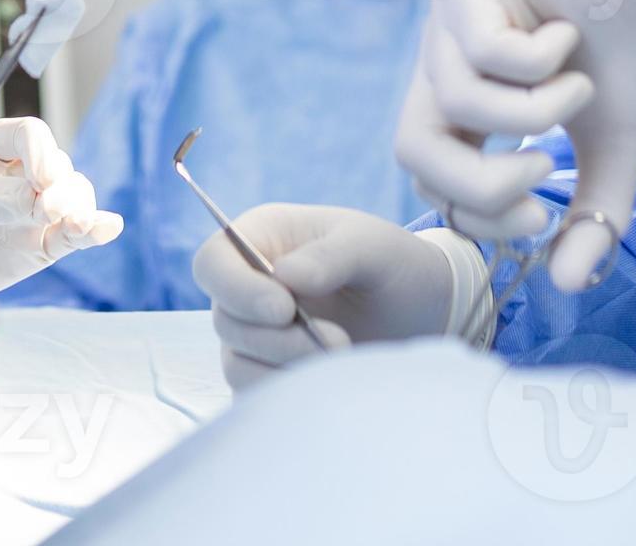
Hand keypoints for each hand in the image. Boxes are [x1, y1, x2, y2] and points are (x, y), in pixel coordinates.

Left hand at [0, 117, 123, 295]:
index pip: (27, 135)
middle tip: (48, 208)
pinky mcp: (40, 246)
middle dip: (59, 184)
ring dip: (78, 207)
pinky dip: (93, 231)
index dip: (39, 151)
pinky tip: (107, 228)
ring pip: (73, 197)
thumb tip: (31, 200)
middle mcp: (16, 174)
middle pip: (56, 165)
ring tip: (74, 224)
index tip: (40, 177)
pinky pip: (72, 235)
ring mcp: (32, 210)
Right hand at [190, 203, 484, 390]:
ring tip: (345, 359)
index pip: (212, 263)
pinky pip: (257, 397)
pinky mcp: (272, 375)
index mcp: (261, 239)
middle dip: (277, 340)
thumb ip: (332, 255)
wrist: (423, 312)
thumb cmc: (393, 264)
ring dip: (287, 370)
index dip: (236, 289)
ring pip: (237, 365)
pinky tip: (332, 383)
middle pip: (224, 321)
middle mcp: (249, 288)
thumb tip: (285, 276)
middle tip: (338, 340)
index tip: (284, 309)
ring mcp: (257, 336)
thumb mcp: (373, 246)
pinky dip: (291, 396)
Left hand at [395, 0, 635, 291]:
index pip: (428, 172)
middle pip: (411, 146)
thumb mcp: (613, 141)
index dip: (474, 212)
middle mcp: (442, 46)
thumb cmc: (635, 39)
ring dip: (531, 115)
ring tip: (576, 87)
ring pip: (454, 99)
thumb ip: (593, 212)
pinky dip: (539, 64)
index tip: (540, 221)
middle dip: (478, 185)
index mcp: (464, 88)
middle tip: (540, 183)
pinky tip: (569, 36)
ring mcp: (450, 2)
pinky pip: (485, 49)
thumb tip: (570, 286)